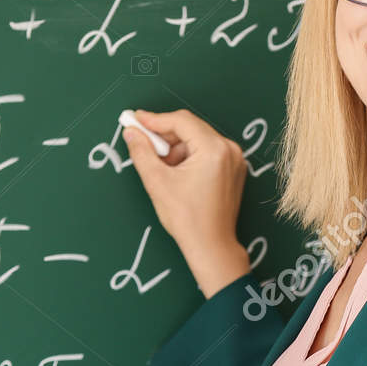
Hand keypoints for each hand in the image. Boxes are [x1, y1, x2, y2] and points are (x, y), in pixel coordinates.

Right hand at [121, 107, 251, 297]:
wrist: (211, 246)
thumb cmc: (188, 220)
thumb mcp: (157, 182)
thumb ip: (142, 152)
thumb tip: (131, 132)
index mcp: (214, 150)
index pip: (181, 121)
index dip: (154, 119)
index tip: (135, 120)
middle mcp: (229, 150)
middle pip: (191, 128)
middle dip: (165, 136)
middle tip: (143, 143)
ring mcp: (234, 159)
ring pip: (198, 140)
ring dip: (176, 148)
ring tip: (162, 168)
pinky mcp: (233, 169)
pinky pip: (207, 152)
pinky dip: (189, 157)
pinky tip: (177, 173)